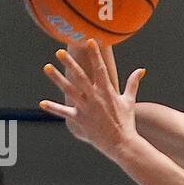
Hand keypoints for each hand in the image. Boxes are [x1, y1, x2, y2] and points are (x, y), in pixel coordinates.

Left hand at [41, 40, 144, 158]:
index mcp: (107, 91)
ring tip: (47, 67)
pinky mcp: (80, 120)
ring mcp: (87, 108)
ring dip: (57, 78)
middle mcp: (95, 98)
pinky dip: (53, 108)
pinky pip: (64, 112)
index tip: (89, 41)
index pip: (100, 68)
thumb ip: (133, 83)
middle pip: (80, 76)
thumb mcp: (129, 101)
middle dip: (69, 63)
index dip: (95, 54)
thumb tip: (141, 70)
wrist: (122, 143)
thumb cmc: (126, 122)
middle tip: (58, 51)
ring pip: (69, 90)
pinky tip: (42, 103)